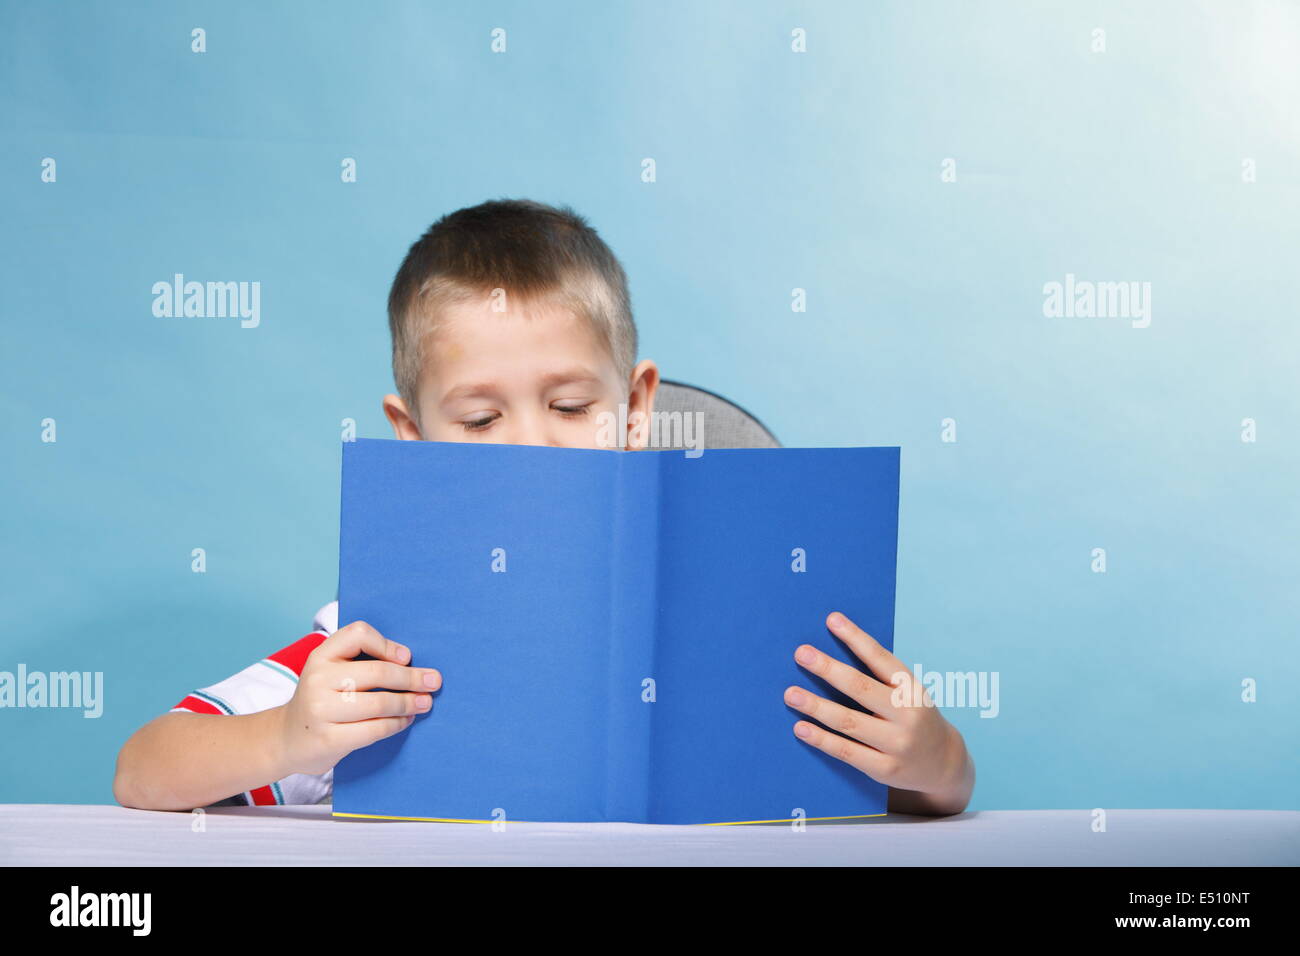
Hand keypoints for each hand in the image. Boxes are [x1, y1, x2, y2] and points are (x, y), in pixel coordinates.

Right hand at [276, 620, 441, 774]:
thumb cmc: (322, 700)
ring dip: (409, 703)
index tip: (406, 657)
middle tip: (434, 682)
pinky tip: (405, 720)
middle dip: (412, 678)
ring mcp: (321, 710)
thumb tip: (412, 663)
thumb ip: (360, 662)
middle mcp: (318, 679)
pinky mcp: (329, 739)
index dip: (386, 644)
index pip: (358, 634)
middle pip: (377, 672)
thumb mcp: (330, 672)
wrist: (287, 739)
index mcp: (321, 656)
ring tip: (424, 703)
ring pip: (380, 703)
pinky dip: (397, 724)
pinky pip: (375, 729)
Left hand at [785, 611, 973, 814]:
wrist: (943, 764)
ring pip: (849, 721)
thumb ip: (880, 677)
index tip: (832, 620)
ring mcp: (897, 743)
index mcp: (912, 689)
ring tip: (791, 694)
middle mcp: (907, 714)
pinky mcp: (885, 769)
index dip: (856, 638)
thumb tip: (834, 654)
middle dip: (828, 669)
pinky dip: (821, 739)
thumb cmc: (915, 718)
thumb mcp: (909, 693)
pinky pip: (847, 752)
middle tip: (801, 654)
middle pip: (860, 688)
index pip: (881, 659)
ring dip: (816, 706)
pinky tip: (801, 728)